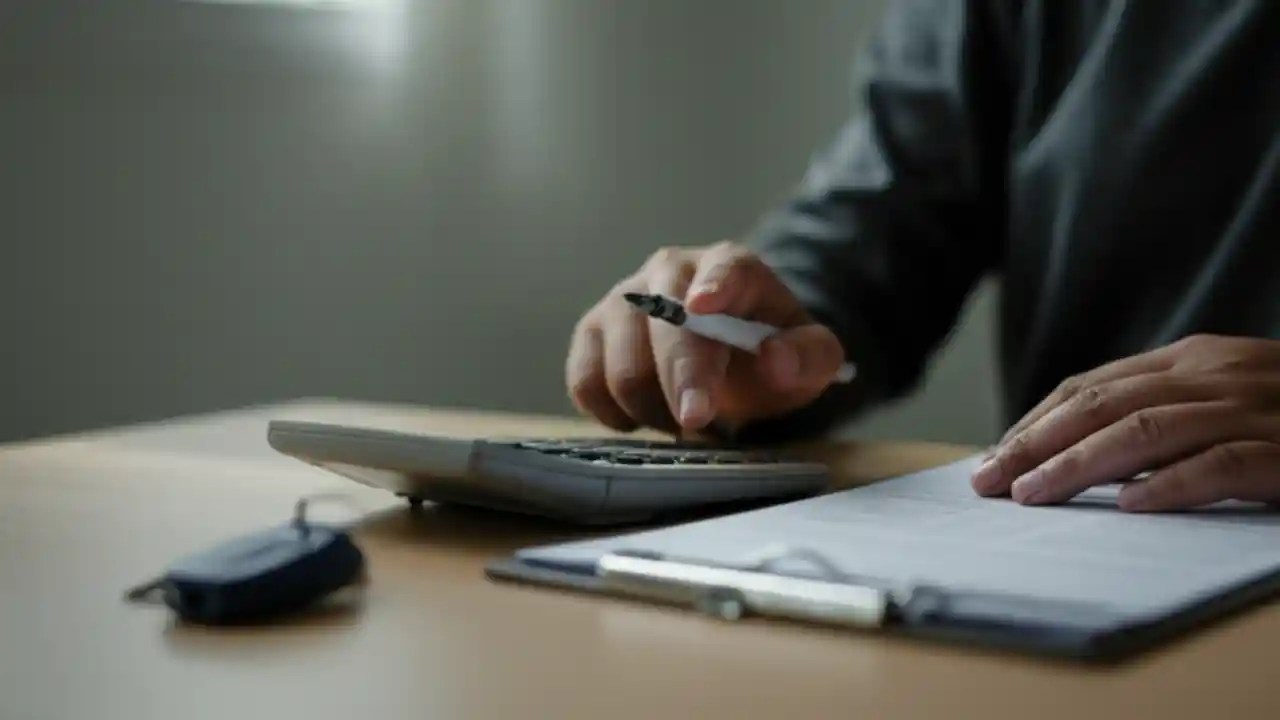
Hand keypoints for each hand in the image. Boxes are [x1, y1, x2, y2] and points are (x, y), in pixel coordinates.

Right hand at [565, 241, 847, 433]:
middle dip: (680, 376)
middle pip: (663, 325)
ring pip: (621, 364)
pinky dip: (614, 414)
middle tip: (697, 422)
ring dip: (654, 408)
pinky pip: (585, 382)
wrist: (728, 357)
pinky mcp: (590, 335)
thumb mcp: (809, 358)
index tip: (703, 306)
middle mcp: (669, 271)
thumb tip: (775, 360)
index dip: (714, 286)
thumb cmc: (768, 353)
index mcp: (729, 265)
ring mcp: (622, 300)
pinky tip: (645, 418)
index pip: (724, 269)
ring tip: (684, 421)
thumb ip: (808, 357)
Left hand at [971, 335, 1279, 510]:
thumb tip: (1074, 454)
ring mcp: (1257, 407)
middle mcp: (1217, 373)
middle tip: (989, 481)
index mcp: (1194, 359)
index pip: (1091, 385)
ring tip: (1034, 494)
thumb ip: (1161, 413)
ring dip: (1081, 464)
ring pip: (1148, 429)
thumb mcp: (1223, 399)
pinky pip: (1224, 465)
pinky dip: (1172, 485)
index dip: (1035, 421)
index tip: (991, 458)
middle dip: (1037, 442)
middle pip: (1104, 403)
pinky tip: (1131, 506)